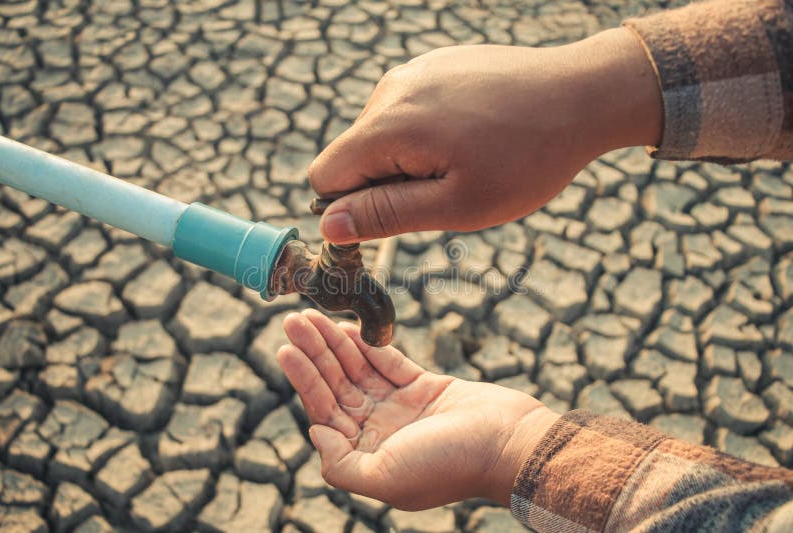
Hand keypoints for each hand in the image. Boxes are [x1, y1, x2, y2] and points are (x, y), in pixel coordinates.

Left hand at [276, 309, 558, 508]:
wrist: (510, 443)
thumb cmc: (451, 465)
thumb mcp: (386, 478)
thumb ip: (342, 465)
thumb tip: (314, 432)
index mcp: (368, 456)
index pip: (325, 412)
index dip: (304, 380)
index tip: (286, 348)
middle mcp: (380, 432)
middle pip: (337, 387)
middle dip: (314, 354)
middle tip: (293, 320)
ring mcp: (401, 409)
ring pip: (358, 371)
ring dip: (335, 344)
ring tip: (312, 318)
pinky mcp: (424, 388)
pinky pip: (388, 363)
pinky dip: (367, 346)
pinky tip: (346, 328)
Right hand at [310, 27, 661, 242]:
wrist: (582, 94)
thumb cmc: (526, 159)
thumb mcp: (457, 204)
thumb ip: (386, 214)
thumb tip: (328, 225)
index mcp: (388, 124)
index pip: (325, 176)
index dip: (351, 208)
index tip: (399, 216)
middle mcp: (391, 89)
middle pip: (353, 155)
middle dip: (387, 183)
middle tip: (448, 188)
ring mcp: (414, 71)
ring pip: (381, 134)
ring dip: (409, 159)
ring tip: (467, 159)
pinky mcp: (435, 65)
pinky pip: (408, 111)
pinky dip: (428, 133)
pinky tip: (473, 134)